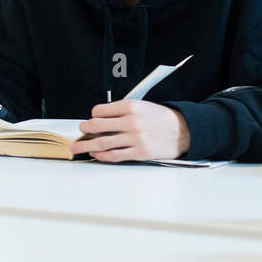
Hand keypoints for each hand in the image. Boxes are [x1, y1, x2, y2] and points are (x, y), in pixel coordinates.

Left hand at [71, 99, 189, 161]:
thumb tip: (100, 120)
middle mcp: (132, 121)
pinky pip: (115, 155)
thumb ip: (122, 112)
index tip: (91, 119)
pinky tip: (96, 155)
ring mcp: (135, 138)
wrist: (184, 131)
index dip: (92, 116)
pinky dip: (102, 156)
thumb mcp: (142, 106)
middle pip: (97, 126)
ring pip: (102, 143)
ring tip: (77, 147)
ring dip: (86, 146)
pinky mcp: (140, 152)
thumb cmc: (161, 119)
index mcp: (131, 106)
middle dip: (84, 129)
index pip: (100, 111)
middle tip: (80, 131)